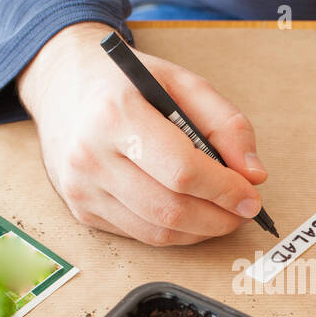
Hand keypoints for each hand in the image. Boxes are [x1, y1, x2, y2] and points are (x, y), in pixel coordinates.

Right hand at [17, 21, 265, 244]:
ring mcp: (81, 187)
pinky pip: (139, 234)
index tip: (251, 197)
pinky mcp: (81, 209)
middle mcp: (91, 155)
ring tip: (222, 216)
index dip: (224, 191)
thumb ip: (226, 124)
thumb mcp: (182, 82)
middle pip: (170, 209)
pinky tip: (190, 215)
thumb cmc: (126, 83)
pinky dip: (174, 232)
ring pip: (156, 232)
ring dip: (199, 231)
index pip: (182, 171)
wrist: (62, 86)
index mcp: (116, 113)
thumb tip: (253, 175)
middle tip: (243, 212)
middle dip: (218, 218)